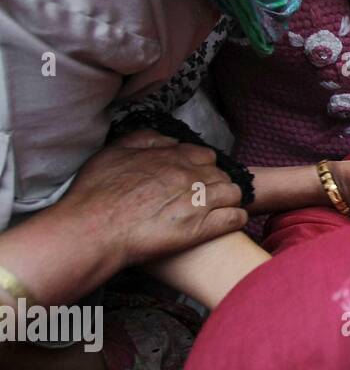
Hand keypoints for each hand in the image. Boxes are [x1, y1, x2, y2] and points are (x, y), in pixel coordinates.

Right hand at [58, 130, 248, 275]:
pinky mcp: (202, 228)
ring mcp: (200, 201)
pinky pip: (236, 218)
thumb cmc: (96, 193)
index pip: (206, 156)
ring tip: (216, 211)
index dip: (202, 168)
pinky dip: (235, 219)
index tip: (194, 180)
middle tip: (204, 199)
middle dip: (216, 185)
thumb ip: (145, 140)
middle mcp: (191, 176)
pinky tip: (224, 223)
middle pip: (222, 175)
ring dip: (228, 201)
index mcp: (173, 157)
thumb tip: (169, 141)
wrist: (92, 230)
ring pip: (234, 194)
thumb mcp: (114, 151)